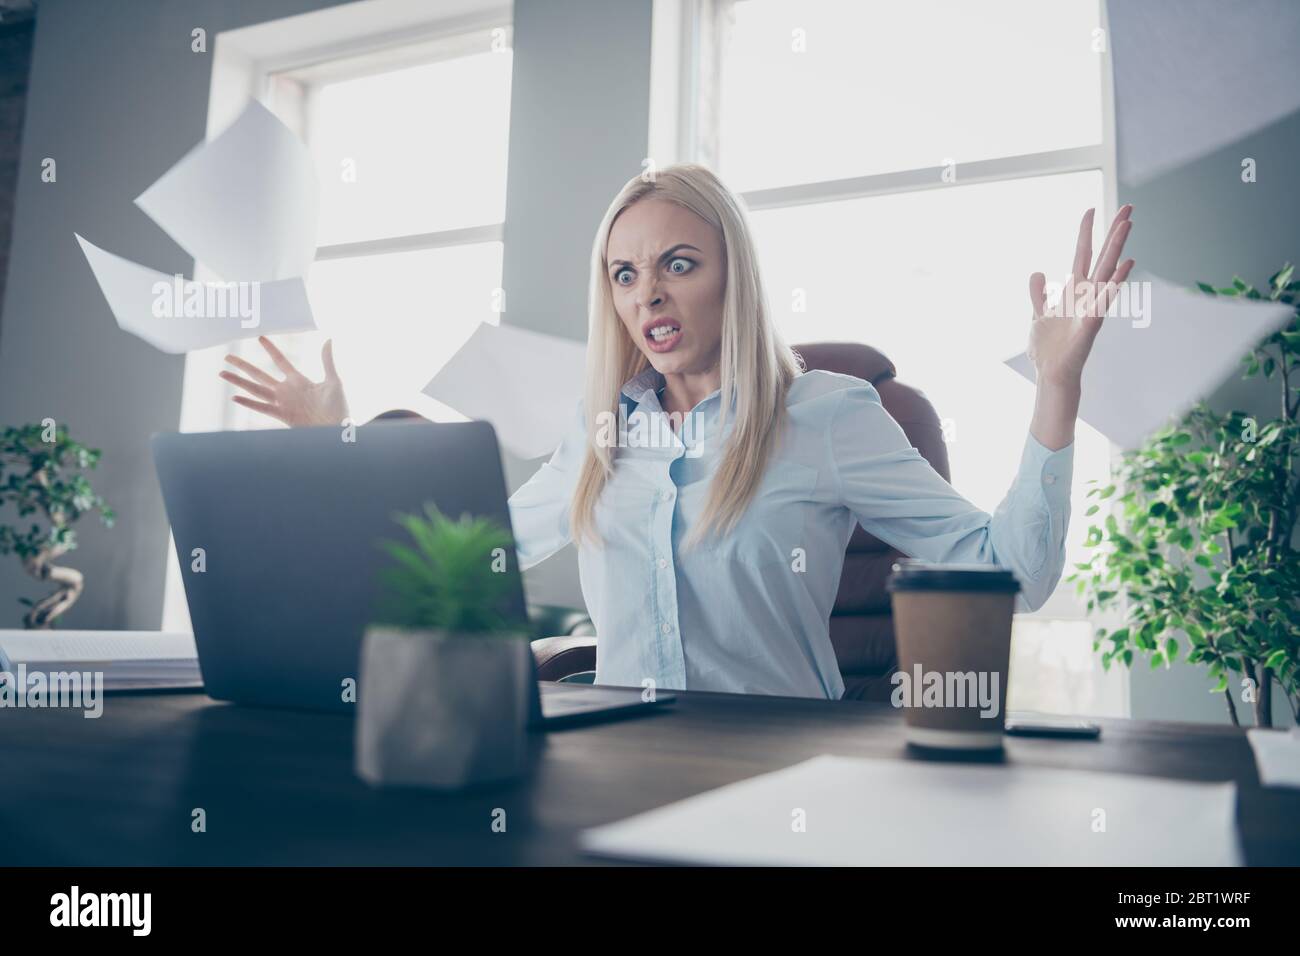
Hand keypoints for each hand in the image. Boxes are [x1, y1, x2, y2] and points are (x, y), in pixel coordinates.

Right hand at [219, 336, 349, 426]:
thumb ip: (327, 361)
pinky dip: (249, 403)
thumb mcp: (334, 380)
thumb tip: (329, 339)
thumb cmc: (339, 407)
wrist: (337, 428)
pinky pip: (262, 407)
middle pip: (260, 375)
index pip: (280, 361)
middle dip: (243, 366)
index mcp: (299, 380)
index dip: (270, 349)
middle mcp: (287, 390)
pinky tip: (234, 397)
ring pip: (255, 389)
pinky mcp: (283, 416)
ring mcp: (283, 403)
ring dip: (238, 382)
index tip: (259, 337)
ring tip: (222, 373)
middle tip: (227, 357)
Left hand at [1027, 204, 1135, 388]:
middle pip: (1103, 256)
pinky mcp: (1092, 322)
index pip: (1083, 254)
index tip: (1090, 209)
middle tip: (1129, 206)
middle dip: (1114, 232)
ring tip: (1128, 224)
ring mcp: (1092, 306)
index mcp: (1074, 290)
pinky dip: (1116, 281)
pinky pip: (1106, 298)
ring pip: (1108, 271)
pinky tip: (1127, 264)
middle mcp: (1087, 294)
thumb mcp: (1039, 313)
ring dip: (1118, 247)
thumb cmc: (1049, 346)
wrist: (1050, 372)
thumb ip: (1038, 293)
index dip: (1086, 233)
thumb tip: (1038, 272)